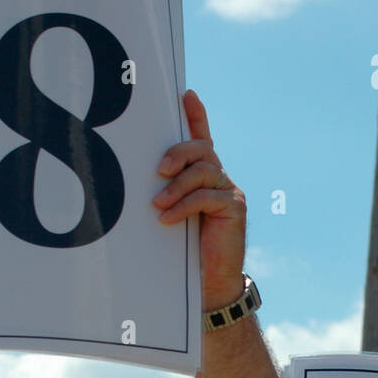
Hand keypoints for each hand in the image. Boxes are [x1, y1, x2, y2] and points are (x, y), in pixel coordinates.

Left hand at [153, 89, 245, 312]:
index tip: (185, 94)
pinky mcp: (234, 207)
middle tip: (159, 171)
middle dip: (178, 153)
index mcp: (204, 177)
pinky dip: (183, 206)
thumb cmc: (185, 252)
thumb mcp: (172, 216)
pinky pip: (206, 196)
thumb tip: (143, 180)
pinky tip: (168, 218)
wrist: (210, 283)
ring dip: (177, 186)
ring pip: (203, 171)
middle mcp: (219, 178)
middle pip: (201, 149)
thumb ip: (166, 194)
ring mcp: (229, 191)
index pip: (202, 139)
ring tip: (158, 204)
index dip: (196, 116)